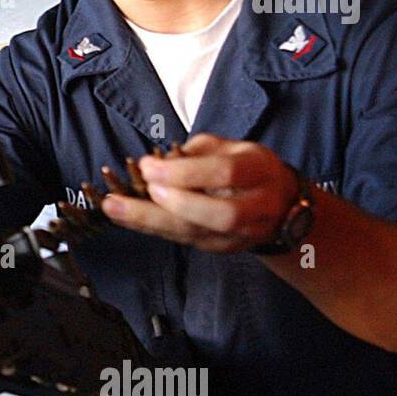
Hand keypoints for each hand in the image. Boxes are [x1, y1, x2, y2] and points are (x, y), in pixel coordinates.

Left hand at [99, 133, 299, 253]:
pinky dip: (153, 228)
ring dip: (151, 221)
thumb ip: (197, 151)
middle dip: (175, 202)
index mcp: (261, 171)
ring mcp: (241, 234)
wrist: (282, 207)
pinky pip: (184, 240)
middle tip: (142, 188)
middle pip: (219, 213)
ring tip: (114, 207)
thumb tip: (157, 162)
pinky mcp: (222, 249)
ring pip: (197, 234)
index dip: (186, 171)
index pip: (226, 173)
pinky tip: (126, 217)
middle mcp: (257, 207)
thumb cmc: (248, 168)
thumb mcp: (232, 146)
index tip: (149, 165)